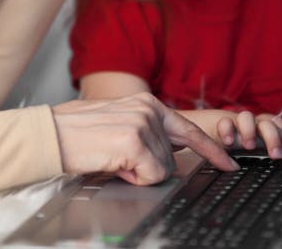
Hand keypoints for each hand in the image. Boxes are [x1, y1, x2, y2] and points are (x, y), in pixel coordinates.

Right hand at [52, 92, 238, 185]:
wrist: (52, 134)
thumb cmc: (79, 133)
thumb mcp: (120, 122)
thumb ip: (148, 131)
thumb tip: (170, 153)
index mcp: (147, 103)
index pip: (189, 130)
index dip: (212, 150)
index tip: (229, 164)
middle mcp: (149, 109)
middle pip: (173, 158)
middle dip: (149, 167)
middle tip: (120, 158)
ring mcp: (143, 124)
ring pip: (162, 170)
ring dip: (137, 172)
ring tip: (112, 157)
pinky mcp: (135, 142)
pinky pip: (150, 176)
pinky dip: (132, 178)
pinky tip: (114, 163)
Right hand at [216, 111, 281, 159]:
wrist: (210, 137)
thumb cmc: (242, 142)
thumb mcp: (267, 144)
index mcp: (268, 135)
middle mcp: (254, 128)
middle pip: (268, 125)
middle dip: (273, 138)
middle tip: (274, 156)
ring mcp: (236, 125)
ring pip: (246, 117)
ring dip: (249, 130)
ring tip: (247, 146)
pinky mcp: (218, 125)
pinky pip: (224, 121)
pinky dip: (227, 129)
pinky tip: (228, 142)